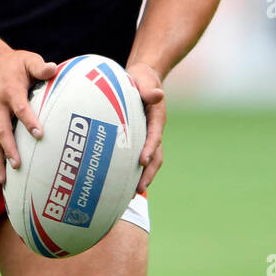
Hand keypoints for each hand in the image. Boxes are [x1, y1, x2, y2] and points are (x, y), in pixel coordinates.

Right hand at [0, 49, 56, 184]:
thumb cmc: (14, 63)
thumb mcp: (28, 59)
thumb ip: (40, 67)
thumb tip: (53, 69)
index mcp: (10, 91)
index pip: (19, 108)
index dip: (28, 121)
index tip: (39, 134)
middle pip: (2, 130)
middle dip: (9, 148)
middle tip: (17, 164)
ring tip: (3, 181)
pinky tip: (2, 176)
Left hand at [127, 61, 164, 193]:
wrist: (142, 79)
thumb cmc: (141, 78)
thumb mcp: (145, 78)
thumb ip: (148, 88)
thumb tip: (158, 95)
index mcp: (156, 117)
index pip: (154, 135)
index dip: (150, 148)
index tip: (143, 160)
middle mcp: (153, 131)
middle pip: (155, 156)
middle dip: (148, 174)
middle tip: (138, 190)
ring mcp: (146, 137)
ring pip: (148, 161)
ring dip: (141, 178)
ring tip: (129, 196)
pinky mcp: (138, 139)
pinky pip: (135, 157)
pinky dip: (131, 171)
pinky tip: (118, 184)